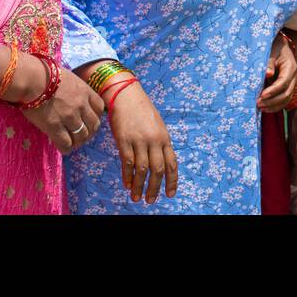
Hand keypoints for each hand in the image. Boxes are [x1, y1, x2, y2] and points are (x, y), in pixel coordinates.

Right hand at [19, 62, 104, 155]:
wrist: (31, 79)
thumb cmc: (45, 74)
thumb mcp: (68, 77)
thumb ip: (74, 88)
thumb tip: (71, 94)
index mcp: (85, 91)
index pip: (99, 107)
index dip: (96, 116)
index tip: (90, 120)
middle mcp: (81, 105)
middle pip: (93, 124)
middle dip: (90, 132)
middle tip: (83, 136)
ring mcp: (69, 117)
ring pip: (81, 136)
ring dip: (78, 142)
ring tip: (73, 143)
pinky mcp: (55, 127)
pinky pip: (66, 143)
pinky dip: (67, 148)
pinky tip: (64, 148)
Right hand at [106, 82, 178, 203]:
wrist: (126, 95)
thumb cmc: (142, 111)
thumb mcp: (157, 126)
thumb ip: (159, 144)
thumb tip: (159, 164)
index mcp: (165, 138)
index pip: (172, 164)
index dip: (172, 181)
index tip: (170, 194)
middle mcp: (154, 141)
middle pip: (158, 170)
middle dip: (155, 188)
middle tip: (151, 200)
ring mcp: (139, 141)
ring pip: (142, 170)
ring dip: (140, 186)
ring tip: (137, 198)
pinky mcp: (124, 140)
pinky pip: (127, 163)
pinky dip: (128, 176)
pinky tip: (127, 185)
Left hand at [258, 35, 296, 111]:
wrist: (279, 45)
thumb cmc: (273, 47)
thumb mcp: (270, 52)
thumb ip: (269, 63)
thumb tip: (268, 74)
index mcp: (291, 67)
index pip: (283, 83)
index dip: (273, 90)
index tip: (262, 95)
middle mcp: (294, 76)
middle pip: (286, 94)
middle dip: (272, 101)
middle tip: (258, 103)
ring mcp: (292, 83)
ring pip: (286, 99)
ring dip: (273, 106)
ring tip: (260, 107)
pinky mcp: (287, 87)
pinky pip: (284, 99)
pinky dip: (275, 106)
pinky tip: (265, 108)